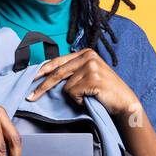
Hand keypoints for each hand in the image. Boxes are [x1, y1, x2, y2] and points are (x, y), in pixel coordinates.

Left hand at [24, 49, 141, 118]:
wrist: (124, 102)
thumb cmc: (104, 91)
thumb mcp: (88, 75)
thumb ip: (73, 71)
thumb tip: (48, 75)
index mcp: (85, 52)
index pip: (58, 61)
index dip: (43, 70)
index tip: (31, 78)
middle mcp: (88, 56)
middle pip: (57, 72)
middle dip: (42, 87)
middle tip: (30, 97)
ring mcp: (91, 66)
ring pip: (66, 86)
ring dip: (74, 96)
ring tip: (88, 97)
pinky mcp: (93, 78)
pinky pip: (73, 93)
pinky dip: (79, 100)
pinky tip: (91, 99)